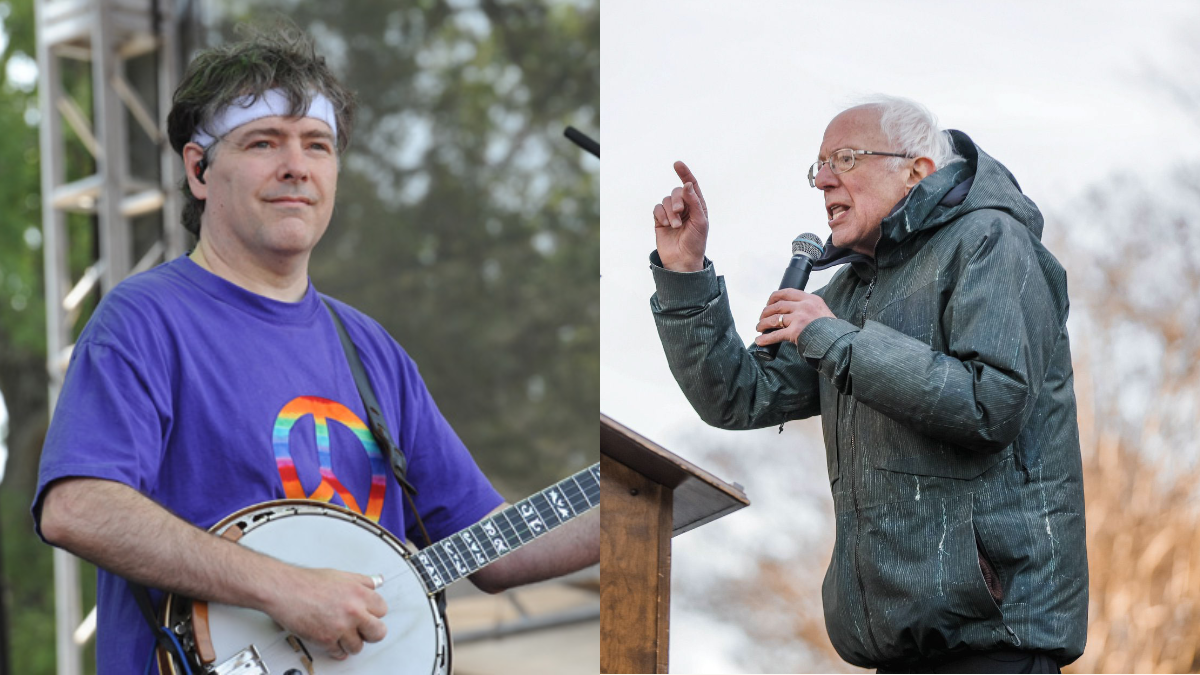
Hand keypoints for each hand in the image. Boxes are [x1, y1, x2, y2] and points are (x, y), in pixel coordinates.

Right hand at [263, 567, 387, 659]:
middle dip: (371, 632)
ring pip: (359, 646)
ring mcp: (340, 627)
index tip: (369, 614)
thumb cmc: (307, 582)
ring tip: (345, 634)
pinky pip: (340, 652)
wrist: (284, 590)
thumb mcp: (340, 575)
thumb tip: (376, 583)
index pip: (383, 610)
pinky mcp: (326, 639)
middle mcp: (353, 611)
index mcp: (359, 593)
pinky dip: (336, 649)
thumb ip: (362, 581)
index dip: (375, 613)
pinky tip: (334, 641)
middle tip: (363, 629)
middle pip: (378, 632)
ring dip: (352, 642)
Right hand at [652, 161, 709, 271]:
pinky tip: (666, 225)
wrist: (683, 261)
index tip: (677, 164)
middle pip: (676, 192)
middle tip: (680, 213)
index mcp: (697, 206)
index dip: (684, 174)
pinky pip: (657, 209)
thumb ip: (694, 202)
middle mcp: (684, 207)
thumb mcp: (700, 221)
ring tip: (675, 226)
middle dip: (677, 200)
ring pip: (666, 200)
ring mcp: (671, 214)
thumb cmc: (696, 242)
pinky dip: (661, 215)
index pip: (691, 185)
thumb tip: (687, 184)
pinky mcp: (660, 221)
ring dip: (670, 212)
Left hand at [753, 289, 834, 345]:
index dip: (774, 297)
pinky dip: (765, 338)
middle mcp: (804, 306)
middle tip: (762, 317)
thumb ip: (809, 308)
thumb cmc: (830, 330)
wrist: (838, 341)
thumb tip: (793, 312)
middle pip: (778, 305)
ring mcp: (800, 318)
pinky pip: (776, 334)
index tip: (769, 302)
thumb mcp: (822, 311)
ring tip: (759, 328)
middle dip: (766, 311)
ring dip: (763, 323)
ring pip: (774, 318)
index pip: (787, 292)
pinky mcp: (796, 332)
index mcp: (811, 299)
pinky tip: (759, 340)